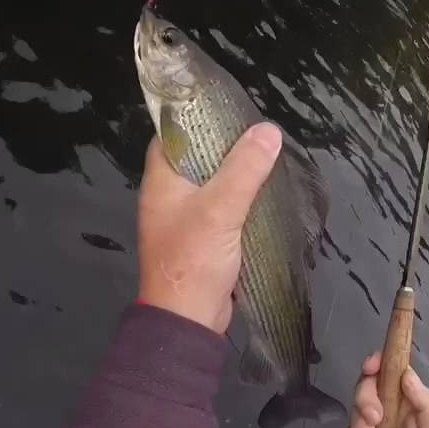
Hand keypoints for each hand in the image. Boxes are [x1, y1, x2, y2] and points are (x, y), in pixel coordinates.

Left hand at [136, 123, 282, 332]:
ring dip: (234, 175)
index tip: (225, 108)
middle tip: (255, 131)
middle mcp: (167, 197)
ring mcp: (184, 221)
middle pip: (195, 160)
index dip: (194, 118)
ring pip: (210, 186)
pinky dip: (238, 201)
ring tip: (264, 157)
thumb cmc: (194, 259)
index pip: (171, 136)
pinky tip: (262, 194)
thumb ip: (245, 169)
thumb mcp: (221, 208)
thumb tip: (268, 131)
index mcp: (160, 182)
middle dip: (223, 146)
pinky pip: (220, 211)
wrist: (188, 319)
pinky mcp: (201, 241)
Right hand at [346, 352, 428, 427]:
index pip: (388, 372)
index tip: (371, 367)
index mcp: (407, 400)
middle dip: (366, 403)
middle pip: (364, 389)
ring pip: (354, 417)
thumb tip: (407, 373)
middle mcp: (387, 408)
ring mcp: (371, 427)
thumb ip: (424, 402)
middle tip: (376, 421)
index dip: (376, 363)